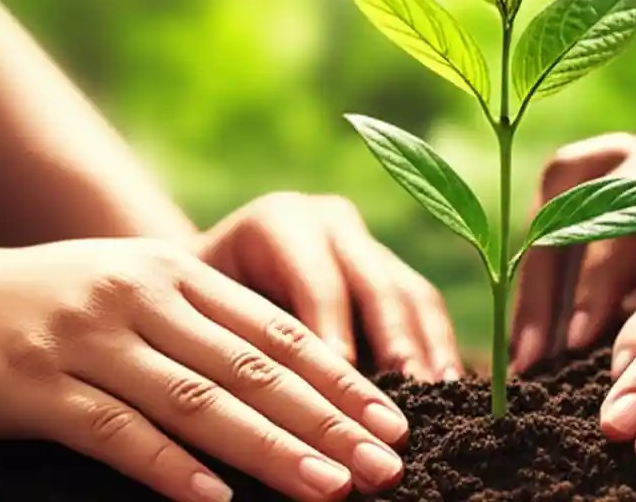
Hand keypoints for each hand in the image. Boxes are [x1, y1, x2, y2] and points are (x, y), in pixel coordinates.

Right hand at [0, 237, 413, 501]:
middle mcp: (143, 297)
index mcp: (176, 272)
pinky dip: (171, 468)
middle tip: (384, 467)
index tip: (391, 424)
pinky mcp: (38, 386)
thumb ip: (203, 323)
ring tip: (329, 489)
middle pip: (254, 367)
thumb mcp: (134, 287)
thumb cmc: (52, 299)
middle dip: (327, 422)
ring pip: (198, 400)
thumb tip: (291, 384)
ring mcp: (90, 340)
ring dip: (271, 450)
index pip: (277, 331)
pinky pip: (117, 432)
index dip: (339, 380)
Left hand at [197, 192, 461, 380]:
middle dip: (395, 344)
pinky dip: (438, 345)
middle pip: (373, 282)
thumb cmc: (185, 311)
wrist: (195, 282)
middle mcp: (327, 220)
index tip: (344, 386)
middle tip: (408, 397)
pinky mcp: (389, 266)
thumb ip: (235, 349)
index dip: (334, 334)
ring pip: (408, 290)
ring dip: (429, 347)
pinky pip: (423, 303)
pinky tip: (449, 388)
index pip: (314, 280)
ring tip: (443, 396)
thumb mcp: (197, 320)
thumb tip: (278, 415)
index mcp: (276, 222)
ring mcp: (364, 240)